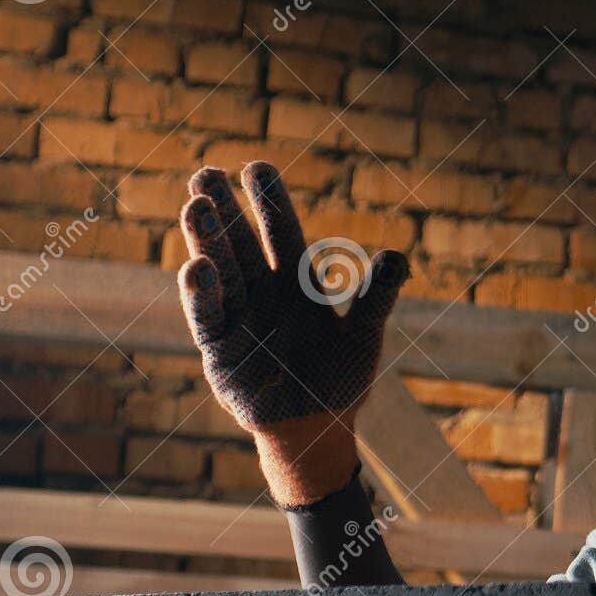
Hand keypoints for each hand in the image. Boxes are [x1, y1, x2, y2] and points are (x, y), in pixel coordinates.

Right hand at [176, 162, 407, 506]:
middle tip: (205, 174)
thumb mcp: (364, 337)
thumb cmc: (340, 379)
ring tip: (196, 206)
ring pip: (219, 273)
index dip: (268, 202)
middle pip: (240, 245)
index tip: (255, 167)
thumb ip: (377, 298)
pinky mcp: (219, 351)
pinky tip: (196, 268)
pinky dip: (202, 295)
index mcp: (296, 283)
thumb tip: (398, 256)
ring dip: (207, 242)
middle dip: (224, 212)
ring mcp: (238, 320)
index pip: (280, 233)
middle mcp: (262, 294)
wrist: (317, 429)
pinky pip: (208, 318)